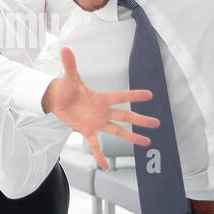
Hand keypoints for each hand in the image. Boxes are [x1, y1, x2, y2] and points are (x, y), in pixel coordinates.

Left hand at [41, 47, 159, 169]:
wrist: (56, 100)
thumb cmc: (65, 88)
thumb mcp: (68, 77)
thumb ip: (69, 63)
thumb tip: (65, 47)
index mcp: (101, 97)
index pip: (121, 96)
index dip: (134, 95)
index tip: (150, 95)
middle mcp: (103, 111)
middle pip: (125, 115)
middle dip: (141, 119)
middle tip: (156, 123)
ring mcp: (97, 122)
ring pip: (118, 131)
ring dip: (131, 136)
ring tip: (146, 142)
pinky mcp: (88, 130)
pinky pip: (96, 145)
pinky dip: (100, 156)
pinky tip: (106, 166)